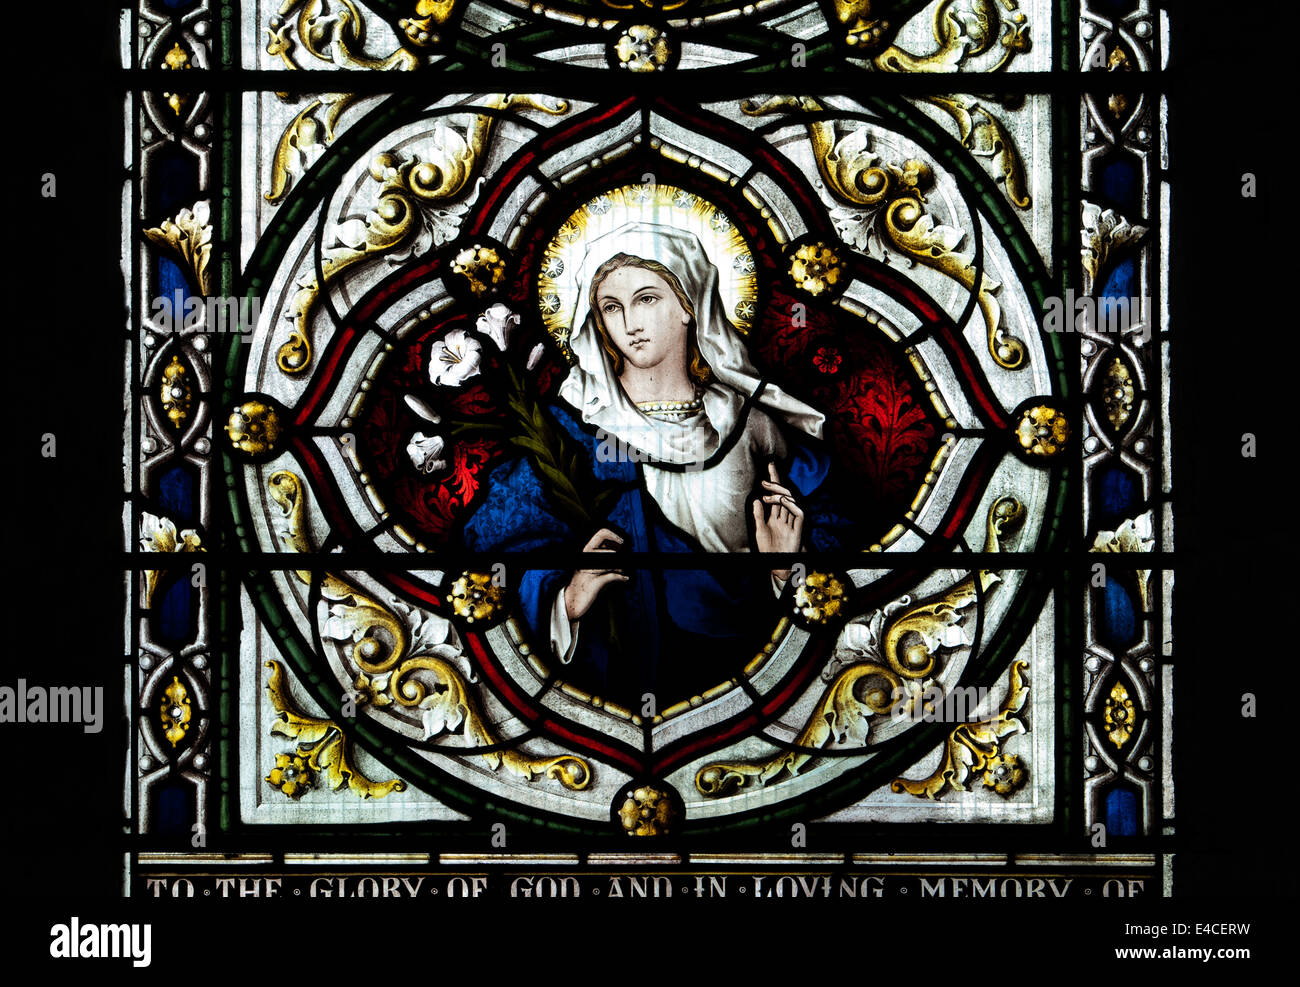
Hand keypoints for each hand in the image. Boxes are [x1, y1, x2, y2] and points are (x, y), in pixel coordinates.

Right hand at [564, 528, 629, 621]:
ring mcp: (589, 570)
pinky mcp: (594, 583)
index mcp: (585, 552)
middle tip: (621, 560)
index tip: (621, 542)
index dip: (614, 536)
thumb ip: (604, 556)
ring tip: (620, 573)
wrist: (572, 601)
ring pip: (612, 562)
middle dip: (618, 555)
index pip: (601, 534)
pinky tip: (624, 579)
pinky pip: (613, 576)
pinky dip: (621, 578)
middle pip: (609, 550)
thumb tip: (620, 549)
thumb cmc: (584, 584)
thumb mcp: (593, 566)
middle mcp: (586, 558)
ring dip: (620, 568)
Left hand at [753, 461, 802, 581]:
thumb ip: (758, 516)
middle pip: (783, 494)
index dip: (773, 481)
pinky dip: (791, 504)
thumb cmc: (767, 550)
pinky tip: (781, 500)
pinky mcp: (798, 528)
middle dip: (777, 481)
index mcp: (775, 516)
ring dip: (780, 493)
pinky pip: (798, 512)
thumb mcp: (759, 530)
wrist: (776, 563)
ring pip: (790, 500)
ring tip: (768, 492)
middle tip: (768, 472)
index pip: (774, 495)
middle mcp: (784, 517)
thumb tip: (757, 499)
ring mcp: (792, 521)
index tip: (769, 467)